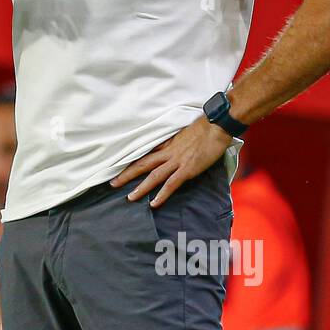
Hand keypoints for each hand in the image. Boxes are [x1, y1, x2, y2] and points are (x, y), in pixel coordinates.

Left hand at [110, 117, 231, 206]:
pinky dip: (162, 194)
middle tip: (113, 183)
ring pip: (154, 176)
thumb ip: (177, 143)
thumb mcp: (185, 134)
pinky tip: (154, 204)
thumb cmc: (205, 128)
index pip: (145, 154)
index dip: (132, 161)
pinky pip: (171, 184)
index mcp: (167, 144)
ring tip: (130, 198)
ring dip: (141, 187)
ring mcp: (177, 161)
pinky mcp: (187, 169)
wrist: (216, 125)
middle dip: (127, 175)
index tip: (119, 167)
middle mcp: (168, 153)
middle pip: (142, 164)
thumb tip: (174, 148)